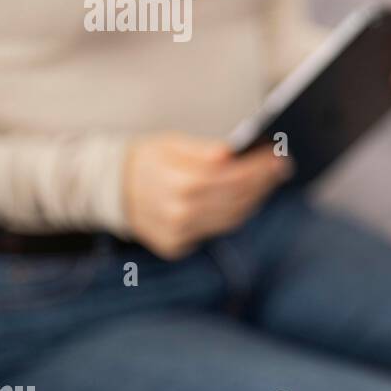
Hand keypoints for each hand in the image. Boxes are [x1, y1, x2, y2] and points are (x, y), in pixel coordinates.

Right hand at [122, 132, 290, 259]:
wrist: (110, 189)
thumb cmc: (147, 160)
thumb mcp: (171, 143)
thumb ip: (203, 150)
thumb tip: (232, 153)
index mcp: (177, 182)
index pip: (231, 176)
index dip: (258, 167)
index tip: (278, 156)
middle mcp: (178, 213)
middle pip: (236, 198)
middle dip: (262, 181)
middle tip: (280, 167)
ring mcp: (177, 234)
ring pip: (231, 218)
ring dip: (254, 198)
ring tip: (267, 180)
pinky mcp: (176, 246)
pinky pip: (215, 230)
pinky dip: (233, 214)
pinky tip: (245, 198)